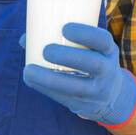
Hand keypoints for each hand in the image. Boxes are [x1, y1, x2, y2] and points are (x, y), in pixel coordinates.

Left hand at [21, 23, 135, 127]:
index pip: (103, 40)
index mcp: (109, 51)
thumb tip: (24, 38)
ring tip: (28, 71)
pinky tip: (31, 80)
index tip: (64, 28)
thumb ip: (62, 41)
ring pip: (77, 88)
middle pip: (93, 63)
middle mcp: (108, 71)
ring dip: (49, 79)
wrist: (110, 95)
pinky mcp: (85, 106)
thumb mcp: (89, 50)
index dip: (85, 33)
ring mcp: (98, 91)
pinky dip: (45, 89)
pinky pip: (65, 99)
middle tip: (46, 51)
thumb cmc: (89, 61)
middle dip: (68, 56)